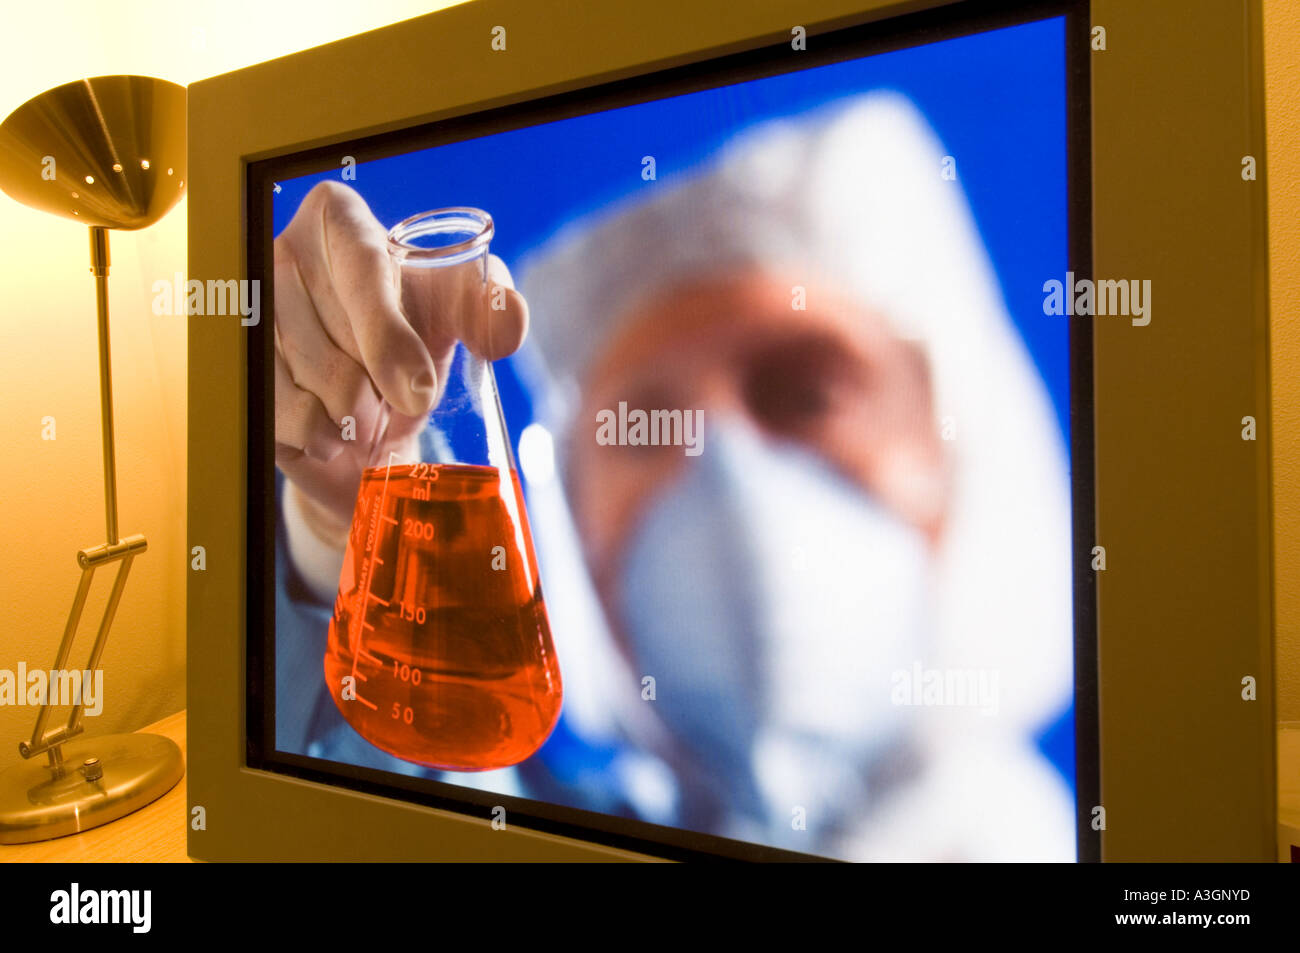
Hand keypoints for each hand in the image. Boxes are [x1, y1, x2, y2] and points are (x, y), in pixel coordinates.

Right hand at [273, 181, 527, 550]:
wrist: (379, 409)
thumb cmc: (419, 338)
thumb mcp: (461, 313)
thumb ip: (491, 305)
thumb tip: (509, 318)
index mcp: (337, 220)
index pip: (363, 273)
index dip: (391, 337)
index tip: (418, 388)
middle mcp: (282, 254)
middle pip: (341, 340)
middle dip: (383, 384)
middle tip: (397, 388)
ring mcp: (252, 314)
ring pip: (319, 384)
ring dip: (361, 414)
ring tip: (370, 405)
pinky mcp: (242, 371)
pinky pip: (291, 417)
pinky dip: (330, 438)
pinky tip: (339, 428)